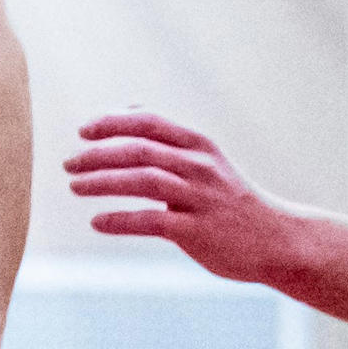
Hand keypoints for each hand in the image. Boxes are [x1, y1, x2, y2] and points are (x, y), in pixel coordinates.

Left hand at [66, 112, 308, 286]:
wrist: (278, 239)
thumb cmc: (232, 199)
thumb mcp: (208, 159)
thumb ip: (169, 138)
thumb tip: (128, 109)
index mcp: (199, 145)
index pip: (148, 122)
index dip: (112, 122)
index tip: (83, 130)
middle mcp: (199, 166)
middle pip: (139, 150)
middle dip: (98, 154)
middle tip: (69, 164)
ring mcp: (200, 198)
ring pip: (143, 181)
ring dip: (103, 182)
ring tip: (75, 187)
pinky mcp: (198, 231)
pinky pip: (152, 222)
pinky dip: (121, 220)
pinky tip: (98, 222)